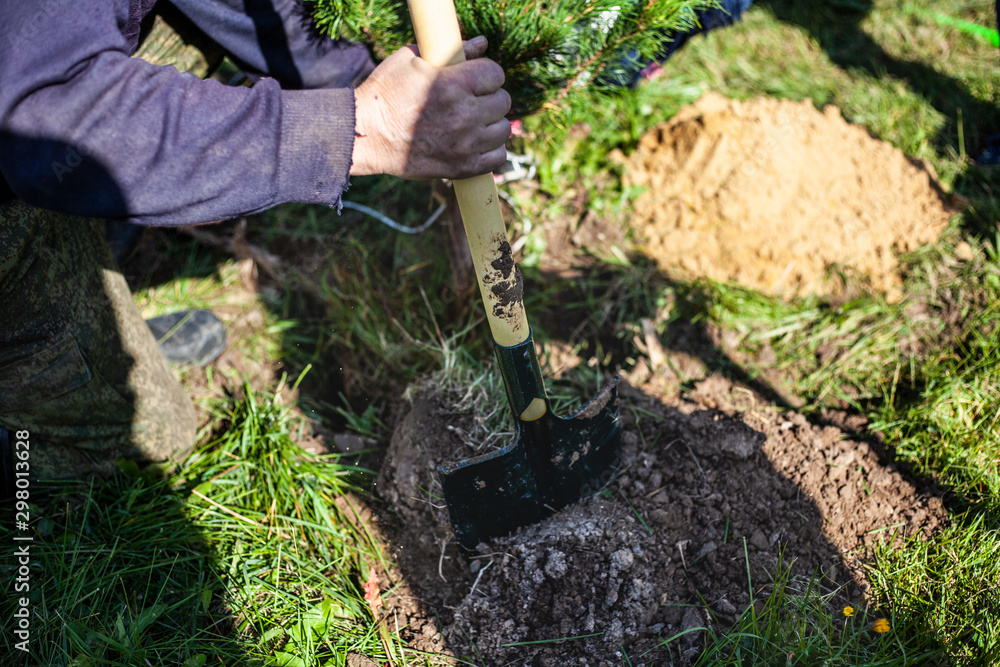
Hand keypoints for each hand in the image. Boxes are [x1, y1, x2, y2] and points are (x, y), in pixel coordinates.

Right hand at [350, 37, 510, 179]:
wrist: (366, 134)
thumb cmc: (385, 92)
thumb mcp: (412, 60)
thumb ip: (452, 50)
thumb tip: (482, 44)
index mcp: (454, 84)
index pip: (495, 73)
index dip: (486, 74)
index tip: (476, 79)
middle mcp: (464, 114)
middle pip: (503, 102)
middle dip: (489, 98)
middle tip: (472, 101)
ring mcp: (465, 143)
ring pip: (503, 130)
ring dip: (491, 125)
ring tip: (473, 123)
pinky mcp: (462, 167)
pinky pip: (497, 158)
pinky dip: (491, 150)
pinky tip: (476, 143)